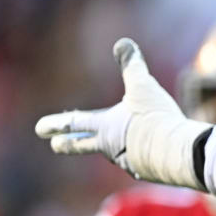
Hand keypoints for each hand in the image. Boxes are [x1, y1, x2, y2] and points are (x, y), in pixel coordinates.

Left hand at [36, 39, 210, 188]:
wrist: (176, 152)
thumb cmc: (154, 118)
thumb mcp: (143, 86)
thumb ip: (132, 66)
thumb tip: (123, 42)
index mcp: (105, 126)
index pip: (75, 123)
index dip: (56, 123)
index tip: (39, 129)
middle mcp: (110, 147)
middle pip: (82, 146)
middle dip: (68, 144)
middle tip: (54, 145)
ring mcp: (128, 162)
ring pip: (118, 153)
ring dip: (120, 147)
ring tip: (134, 141)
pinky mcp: (147, 172)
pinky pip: (142, 163)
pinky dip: (144, 158)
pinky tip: (155, 155)